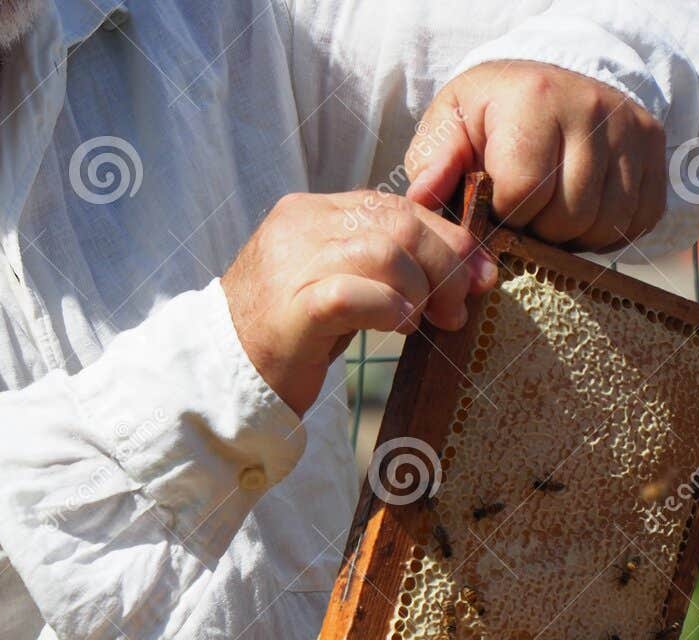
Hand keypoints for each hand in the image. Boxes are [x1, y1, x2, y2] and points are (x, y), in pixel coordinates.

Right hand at [223, 191, 497, 413]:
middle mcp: (301, 226)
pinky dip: (389, 307)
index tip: (479, 273)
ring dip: (421, 289)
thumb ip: (379, 266)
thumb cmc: (284, 337)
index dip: (447, 236)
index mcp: (311, 212)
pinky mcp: (292, 308)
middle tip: (460, 306)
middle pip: (399, 222)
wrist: (218, 375)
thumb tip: (455, 270)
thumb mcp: (333, 285)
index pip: (395, 205)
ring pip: (384, 251)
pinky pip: (355, 293)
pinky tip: (400, 325)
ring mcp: (293, 263)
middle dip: (445, 263)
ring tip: (423, 322)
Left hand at [405, 61, 666, 252]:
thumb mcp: (452, 124)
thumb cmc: (493, 113)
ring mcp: (631, 129)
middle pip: (568, 216)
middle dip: (539, 229)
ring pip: (604, 225)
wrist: (551, 84)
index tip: (497, 206)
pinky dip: (604, 231)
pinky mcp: (656, 151)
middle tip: (526, 213)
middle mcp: (592, 107)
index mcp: (534, 98)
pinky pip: (635, 222)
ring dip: (572, 235)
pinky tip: (582, 209)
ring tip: (551, 212)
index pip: (523, 194)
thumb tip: (421, 200)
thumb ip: (433, 163)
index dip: (505, 216)